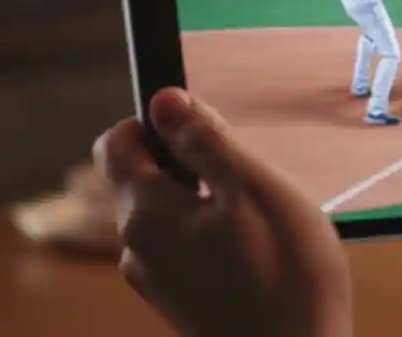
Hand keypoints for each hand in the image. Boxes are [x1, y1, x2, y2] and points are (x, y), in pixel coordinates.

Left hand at [93, 89, 351, 336]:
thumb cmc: (286, 278)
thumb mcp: (252, 189)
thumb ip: (205, 141)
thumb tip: (163, 99)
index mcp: (144, 214)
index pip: (115, 144)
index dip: (157, 123)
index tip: (207, 129)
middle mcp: (137, 249)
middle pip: (148, 177)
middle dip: (196, 165)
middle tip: (251, 184)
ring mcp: (159, 281)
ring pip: (174, 214)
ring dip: (212, 204)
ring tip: (263, 225)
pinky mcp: (183, 302)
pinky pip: (190, 247)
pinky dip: (220, 238)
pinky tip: (261, 256)